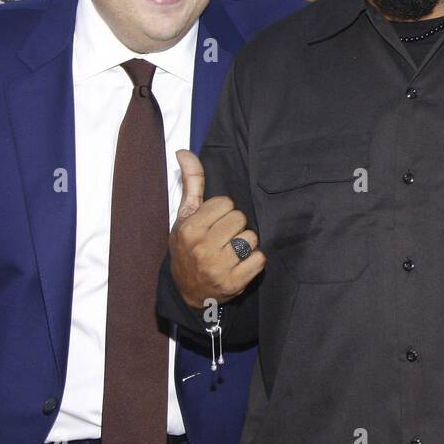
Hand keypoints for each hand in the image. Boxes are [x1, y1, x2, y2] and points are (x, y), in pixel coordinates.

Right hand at [169, 149, 265, 309]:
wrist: (186, 291)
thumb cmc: (188, 247)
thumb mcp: (185, 216)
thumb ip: (192, 183)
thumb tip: (184, 152)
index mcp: (190, 229)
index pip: (226, 203)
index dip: (223, 212)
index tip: (214, 224)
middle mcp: (202, 248)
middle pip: (240, 219)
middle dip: (235, 227)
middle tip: (223, 239)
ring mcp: (217, 267)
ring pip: (251, 238)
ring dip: (245, 245)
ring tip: (230, 252)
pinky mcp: (233, 283)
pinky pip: (260, 259)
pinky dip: (254, 261)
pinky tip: (239, 265)